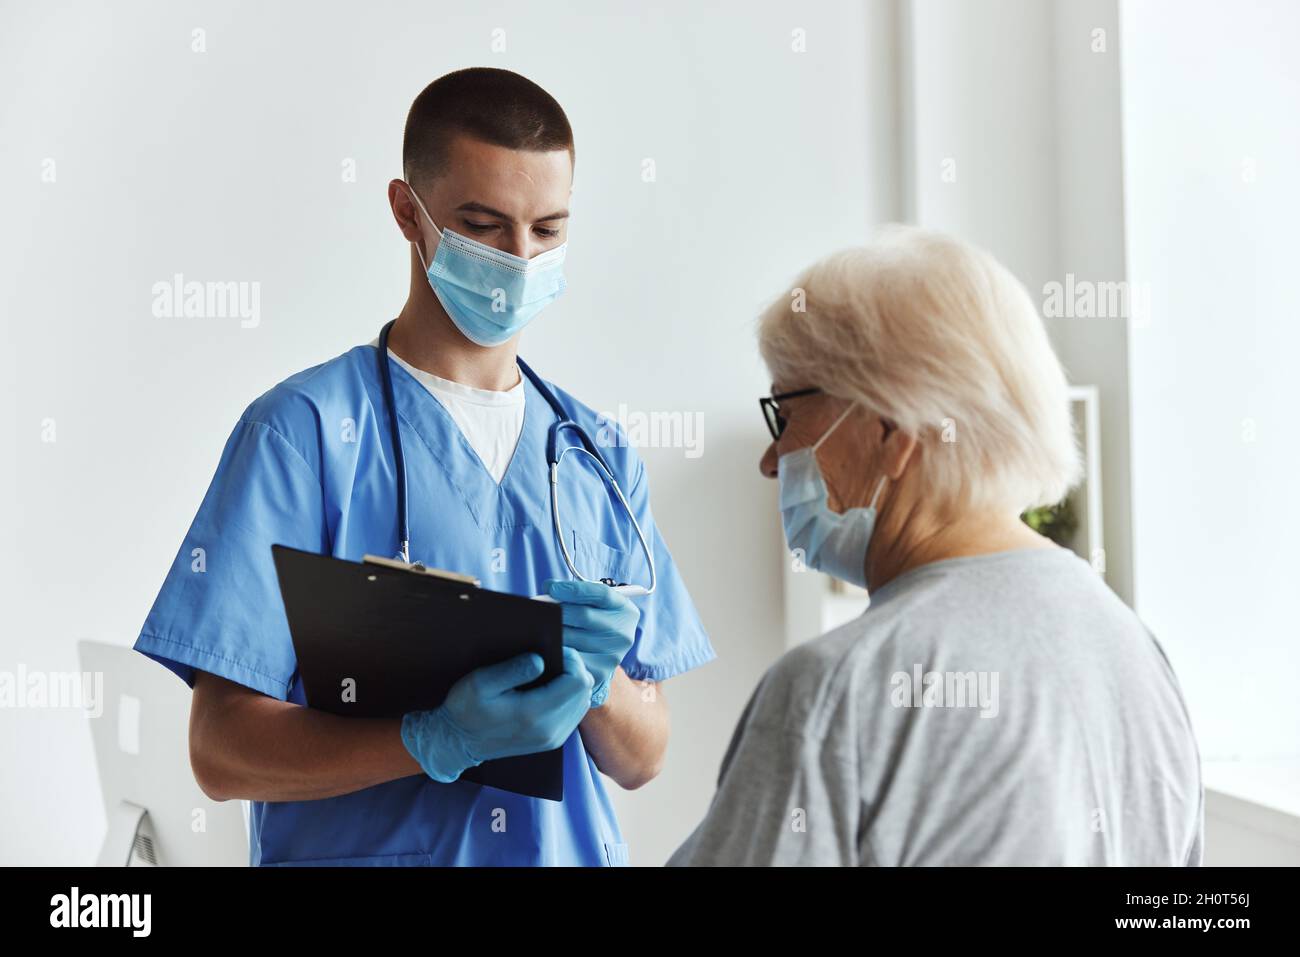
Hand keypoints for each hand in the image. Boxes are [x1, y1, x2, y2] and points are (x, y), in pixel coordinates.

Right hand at [400, 646, 593, 782]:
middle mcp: (549, 730)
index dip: (572, 660)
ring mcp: (553, 739)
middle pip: (584, 691)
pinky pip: (575, 713)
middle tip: (554, 657)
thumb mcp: (479, 683)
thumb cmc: (465, 710)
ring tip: (552, 672)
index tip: (555, 650)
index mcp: (534, 714)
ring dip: (573, 683)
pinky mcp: (552, 741)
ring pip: (583, 702)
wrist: (457, 743)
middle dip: (574, 669)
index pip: (578, 681)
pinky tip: (551, 688)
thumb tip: (541, 660)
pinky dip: (569, 697)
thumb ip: (512, 670)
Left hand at [545, 578, 639, 707]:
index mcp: (625, 611)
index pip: (602, 594)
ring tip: (533, 626)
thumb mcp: (592, 604)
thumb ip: (574, 594)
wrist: (602, 653)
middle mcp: (623, 634)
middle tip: (536, 608)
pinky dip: (554, 653)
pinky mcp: (598, 673)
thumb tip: (547, 589)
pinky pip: (569, 661)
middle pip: (584, 616)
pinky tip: (541, 648)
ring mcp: (612, 656)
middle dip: (557, 610)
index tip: (552, 588)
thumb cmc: (592, 621)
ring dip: (551, 631)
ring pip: (573, 639)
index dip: (575, 590)